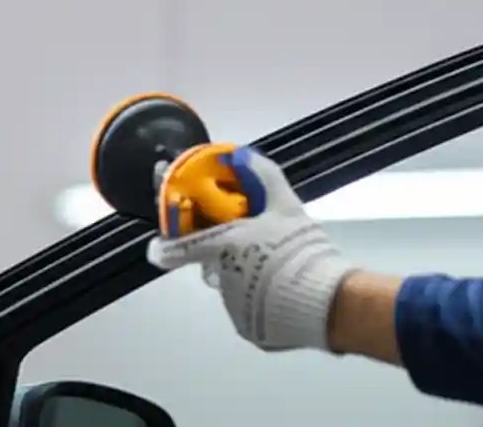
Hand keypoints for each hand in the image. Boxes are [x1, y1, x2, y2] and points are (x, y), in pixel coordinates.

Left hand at [146, 146, 355, 352]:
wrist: (326, 299)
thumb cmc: (299, 248)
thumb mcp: (287, 205)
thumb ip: (263, 177)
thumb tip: (241, 154)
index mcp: (224, 246)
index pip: (178, 249)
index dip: (164, 247)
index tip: (156, 247)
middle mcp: (221, 278)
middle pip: (215, 266)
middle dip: (229, 258)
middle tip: (257, 250)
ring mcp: (233, 306)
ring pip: (234, 288)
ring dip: (248, 280)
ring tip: (280, 273)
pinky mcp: (248, 328)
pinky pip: (249, 312)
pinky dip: (261, 303)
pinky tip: (284, 294)